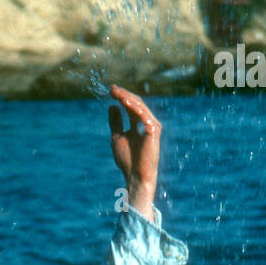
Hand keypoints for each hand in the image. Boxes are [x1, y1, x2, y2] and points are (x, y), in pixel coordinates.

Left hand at [108, 86, 160, 219]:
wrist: (135, 176)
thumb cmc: (128, 160)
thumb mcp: (117, 137)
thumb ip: (116, 122)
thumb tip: (112, 106)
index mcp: (140, 123)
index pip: (132, 105)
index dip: (122, 97)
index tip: (111, 90)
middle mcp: (148, 122)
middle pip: (136, 103)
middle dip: (124, 95)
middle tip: (112, 89)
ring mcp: (152, 126)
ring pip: (139, 106)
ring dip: (127, 98)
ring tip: (116, 92)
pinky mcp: (154, 130)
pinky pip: (143, 114)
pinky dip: (133, 107)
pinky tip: (123, 102)